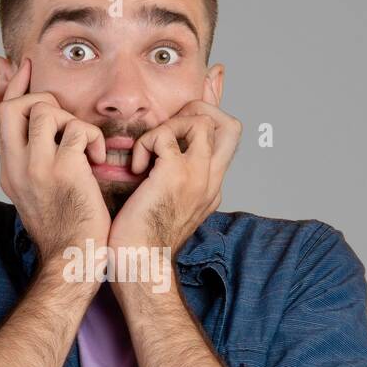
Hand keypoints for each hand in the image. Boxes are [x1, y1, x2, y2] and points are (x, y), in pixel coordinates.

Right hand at [0, 57, 109, 261]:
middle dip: (35, 96)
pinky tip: (99, 161)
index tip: (16, 66)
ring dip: (70, 119)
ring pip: (44, 110)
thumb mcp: (39, 193)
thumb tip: (41, 137)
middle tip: (60, 108)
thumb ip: (37, 162)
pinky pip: (78, 129)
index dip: (8, 87)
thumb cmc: (66, 230)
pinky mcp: (63, 169)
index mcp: (9, 170)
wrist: (73, 261)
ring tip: (85, 146)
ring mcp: (37, 166)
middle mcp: (15, 165)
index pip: (0, 118)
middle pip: (11, 106)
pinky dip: (94, 139)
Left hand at [108, 77, 241, 256]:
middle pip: (231, 125)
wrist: (140, 268)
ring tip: (148, 154)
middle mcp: (211, 180)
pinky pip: (164, 135)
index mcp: (210, 187)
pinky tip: (135, 169)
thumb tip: (149, 164)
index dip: (213, 112)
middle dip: (200, 110)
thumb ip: (163, 180)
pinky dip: (144, 145)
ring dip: (168, 127)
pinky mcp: (176, 175)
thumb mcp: (160, 205)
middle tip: (169, 127)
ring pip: (202, 120)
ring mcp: (198, 176)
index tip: (199, 98)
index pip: (225, 140)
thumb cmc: (141, 244)